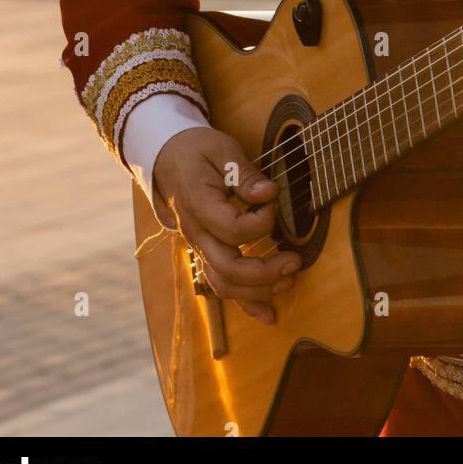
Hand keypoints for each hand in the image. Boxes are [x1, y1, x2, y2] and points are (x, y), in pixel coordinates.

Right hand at [152, 127, 299, 325]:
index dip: (262, 221)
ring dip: (258, 290)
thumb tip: (269, 193)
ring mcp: (198, 247)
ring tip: (289, 279)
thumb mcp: (222, 150)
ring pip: (223, 283)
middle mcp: (195, 233)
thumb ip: (245, 174)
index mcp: (198, 204)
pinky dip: (245, 302)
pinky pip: (220, 285)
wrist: (168, 160)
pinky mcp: (205, 253)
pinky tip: (268, 313)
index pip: (232, 229)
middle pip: (228, 268)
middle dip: (265, 272)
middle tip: (295, 260)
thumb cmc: (197, 151)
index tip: (273, 200)